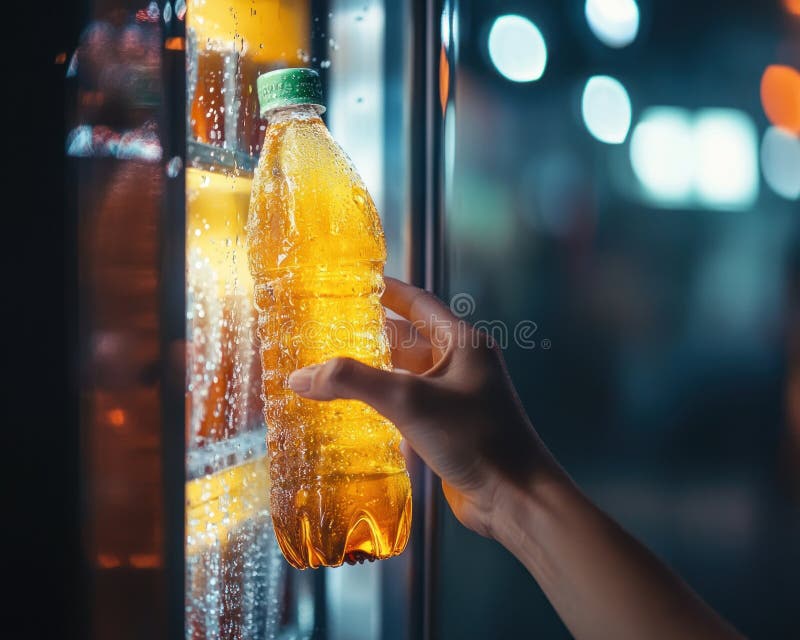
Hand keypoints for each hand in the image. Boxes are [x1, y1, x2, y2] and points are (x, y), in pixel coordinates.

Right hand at [287, 277, 553, 538]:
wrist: (514, 498)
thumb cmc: (475, 439)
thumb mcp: (409, 401)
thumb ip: (353, 383)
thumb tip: (300, 377)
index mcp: (462, 342)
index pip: (418, 303)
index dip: (387, 290)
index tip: (354, 283)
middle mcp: (460, 365)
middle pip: (406, 341)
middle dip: (369, 337)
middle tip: (328, 332)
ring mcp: (455, 398)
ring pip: (405, 377)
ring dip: (373, 375)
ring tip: (329, 371)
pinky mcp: (448, 429)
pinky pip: (408, 408)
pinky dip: (383, 407)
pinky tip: (353, 415)